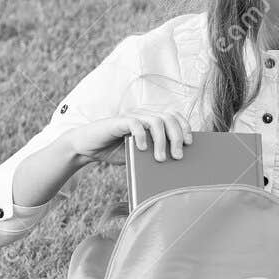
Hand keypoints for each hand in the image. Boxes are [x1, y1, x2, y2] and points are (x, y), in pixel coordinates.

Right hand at [65, 109, 191, 166]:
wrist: (88, 148)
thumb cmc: (115, 150)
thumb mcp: (140, 154)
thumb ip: (155, 152)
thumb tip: (176, 162)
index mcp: (151, 120)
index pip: (174, 116)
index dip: (184, 127)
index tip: (189, 143)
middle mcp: (143, 115)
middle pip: (169, 118)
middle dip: (177, 137)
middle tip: (178, 156)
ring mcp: (131, 117)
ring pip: (155, 121)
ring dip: (162, 140)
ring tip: (161, 158)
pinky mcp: (118, 122)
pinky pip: (134, 123)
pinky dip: (141, 135)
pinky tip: (142, 148)